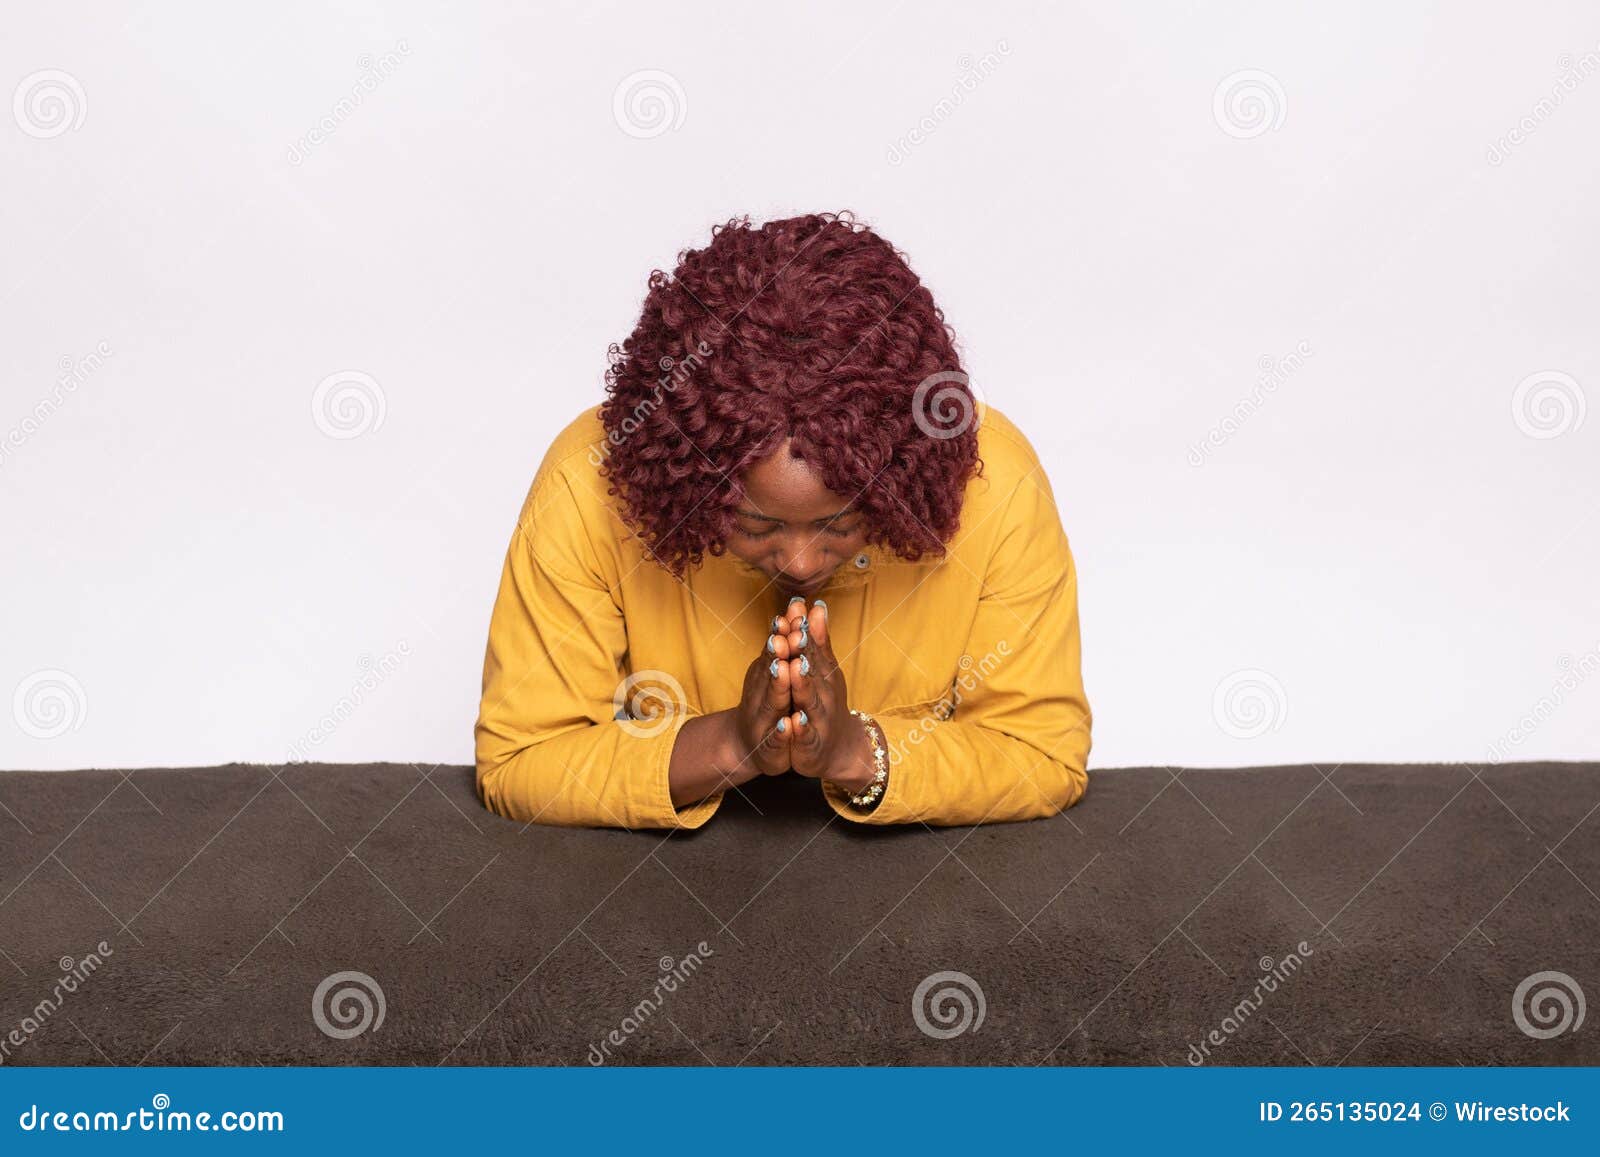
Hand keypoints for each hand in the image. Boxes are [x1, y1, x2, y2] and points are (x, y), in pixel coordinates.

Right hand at [729, 613, 802, 776]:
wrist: (750, 746)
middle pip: (771, 672)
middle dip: (780, 654)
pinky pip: (776, 739)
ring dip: (778, 685)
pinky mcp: (769, 747)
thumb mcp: (781, 670)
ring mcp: (764, 721)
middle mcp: (762, 694)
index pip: (776, 651)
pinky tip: (789, 723)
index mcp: (767, 675)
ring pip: (773, 702)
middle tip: (788, 636)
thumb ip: (790, 640)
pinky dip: (782, 731)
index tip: (791, 616)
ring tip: (785, 668)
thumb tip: (800, 603)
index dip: (783, 634)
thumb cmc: (769, 703)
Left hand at [781, 600, 875, 790]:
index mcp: (823, 675)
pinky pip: (805, 737)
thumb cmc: (826, 702)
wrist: (838, 748)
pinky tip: (792, 721)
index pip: (812, 649)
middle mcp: (824, 694)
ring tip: (794, 668)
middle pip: (813, 672)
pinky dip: (799, 730)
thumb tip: (816, 604)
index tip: (797, 610)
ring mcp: (819, 719)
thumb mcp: (824, 671)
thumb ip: (818, 641)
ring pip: (809, 702)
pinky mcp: (812, 744)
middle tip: (796, 634)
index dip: (804, 630)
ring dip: (802, 686)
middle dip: (803, 653)